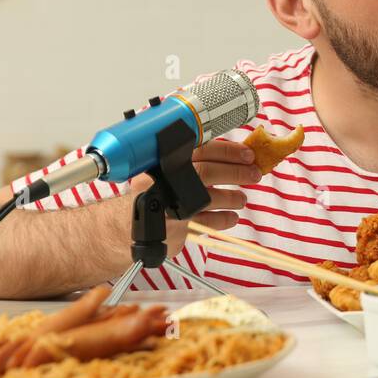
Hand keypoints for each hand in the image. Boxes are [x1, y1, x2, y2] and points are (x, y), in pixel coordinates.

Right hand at [128, 138, 257, 257]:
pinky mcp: (172, 227)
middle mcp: (165, 181)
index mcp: (164, 162)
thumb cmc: (151, 197)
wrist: (123, 226)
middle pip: (205, 172)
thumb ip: (194, 163)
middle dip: (235, 172)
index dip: (227, 151)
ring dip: (231, 198)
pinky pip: (205, 223)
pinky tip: (231, 217)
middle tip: (254, 174)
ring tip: (241, 199)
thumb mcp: (166, 172)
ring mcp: (168, 205)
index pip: (200, 150)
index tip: (248, 154)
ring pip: (207, 198)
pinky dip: (222, 220)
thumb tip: (235, 156)